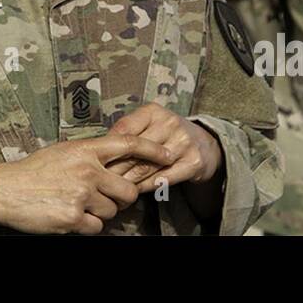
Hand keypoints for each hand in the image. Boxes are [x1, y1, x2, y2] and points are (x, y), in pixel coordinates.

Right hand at [0, 133, 175, 234]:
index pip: (128, 143)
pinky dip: (86, 226)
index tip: (169, 154)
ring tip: (76, 205)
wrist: (5, 190)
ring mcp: (81, 194)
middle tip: (107, 198)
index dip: (153, 149)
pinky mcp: (73, 217)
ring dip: (99, 213)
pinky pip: (96, 227)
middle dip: (122, 199)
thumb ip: (89, 155)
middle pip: (127, 190)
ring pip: (112, 211)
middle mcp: (87, 169)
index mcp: (85, 149)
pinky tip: (69, 216)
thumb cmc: (33, 171)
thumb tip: (115, 161)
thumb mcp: (64, 152)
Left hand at [104, 103, 223, 194]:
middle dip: (116, 168)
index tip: (98, 160)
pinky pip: (162, 179)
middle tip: (102, 180)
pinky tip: (136, 190)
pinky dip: (146, 187)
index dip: (109, 147)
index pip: (125, 129)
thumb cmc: (168, 134)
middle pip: (135, 151)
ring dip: (129, 180)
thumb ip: (128, 132)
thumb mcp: (149, 124)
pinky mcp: (193, 162)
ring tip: (115, 188)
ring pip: (147, 166)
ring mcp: (183, 143)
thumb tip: (100, 148)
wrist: (204, 144)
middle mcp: (170, 123)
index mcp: (154, 111)